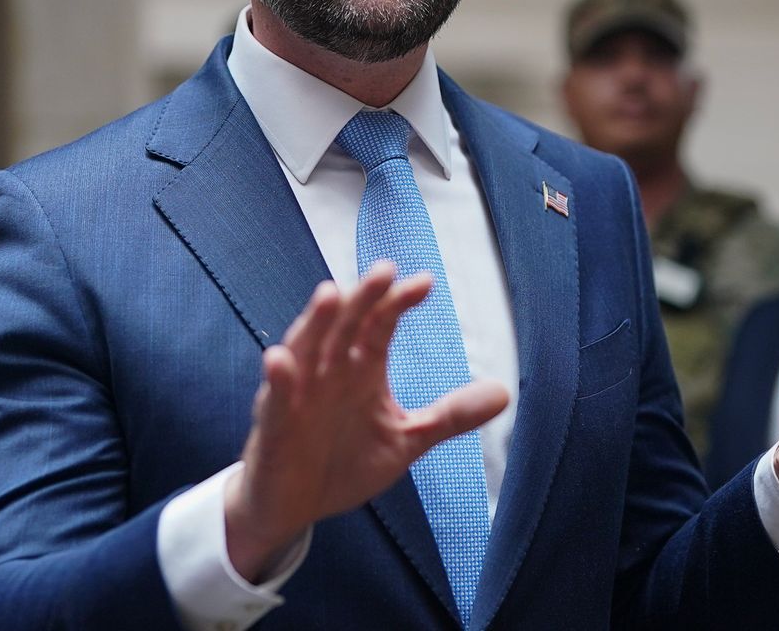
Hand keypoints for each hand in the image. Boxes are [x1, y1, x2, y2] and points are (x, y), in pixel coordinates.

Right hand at [222, 264, 509, 581]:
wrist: (293, 506)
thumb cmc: (344, 463)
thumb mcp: (405, 440)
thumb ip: (449, 415)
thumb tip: (504, 392)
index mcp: (361, 369)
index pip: (380, 325)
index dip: (398, 303)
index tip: (424, 284)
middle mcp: (329, 371)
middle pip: (346, 325)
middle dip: (363, 298)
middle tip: (383, 271)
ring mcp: (299, 394)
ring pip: (306, 348)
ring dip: (317, 322)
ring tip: (330, 294)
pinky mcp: (274, 424)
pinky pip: (275, 398)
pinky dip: (279, 379)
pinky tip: (280, 360)